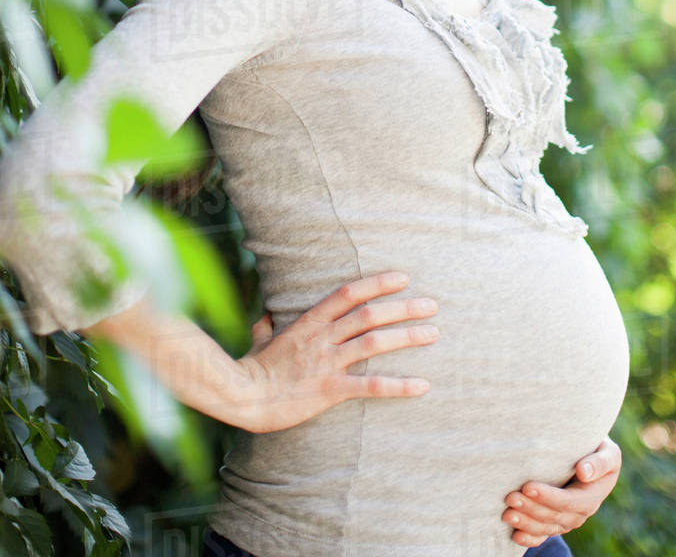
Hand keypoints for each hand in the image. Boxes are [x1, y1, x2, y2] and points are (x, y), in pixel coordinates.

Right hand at [234, 271, 438, 431]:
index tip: (403, 278)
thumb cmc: (251, 369)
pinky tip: (422, 385)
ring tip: (433, 334)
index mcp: (309, 322)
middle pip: (369, 314)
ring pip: (374, 342)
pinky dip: (399, 385)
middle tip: (432, 305)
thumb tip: (266, 316)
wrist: (242, 397)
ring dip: (407, 336)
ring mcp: (327, 362)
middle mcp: (322, 337)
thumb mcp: (260, 339)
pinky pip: (370, 386)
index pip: (349, 293)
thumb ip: (267, 325)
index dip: (377, 283)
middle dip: (403, 307)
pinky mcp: (330, 390)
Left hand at [501, 435, 621, 546]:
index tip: (527, 487)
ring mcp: (569, 519)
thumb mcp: (607, 451)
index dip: (548, 497)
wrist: (591, 454)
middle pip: (554, 515)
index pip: (569, 501)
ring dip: (526, 523)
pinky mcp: (557, 522)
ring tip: (506, 515)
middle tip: (510, 498)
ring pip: (547, 527)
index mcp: (593, 494)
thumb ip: (599, 462)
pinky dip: (530, 538)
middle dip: (531, 508)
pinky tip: (515, 535)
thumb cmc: (598, 448)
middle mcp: (582, 511)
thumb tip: (583, 472)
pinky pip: (544, 535)